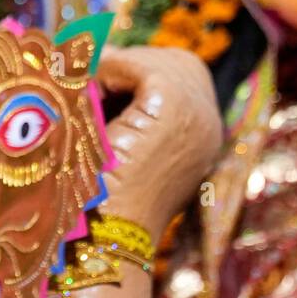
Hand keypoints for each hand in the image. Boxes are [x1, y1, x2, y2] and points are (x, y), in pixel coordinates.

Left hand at [94, 46, 220, 234]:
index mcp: (205, 139)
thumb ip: (124, 108)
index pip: (185, 81)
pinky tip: (88, 96)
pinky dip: (110, 71)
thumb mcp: (125, 148)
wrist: (104, 241)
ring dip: (119, 70)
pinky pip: (138, 65)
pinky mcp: (173, 105)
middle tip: (93, 83)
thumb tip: (98, 57)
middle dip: (135, 67)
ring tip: (86, 96)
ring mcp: (197, 113)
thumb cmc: (103, 204)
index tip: (101, 85)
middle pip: (180, 64)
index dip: (141, 76)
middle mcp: (210, 125)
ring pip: (158, 60)